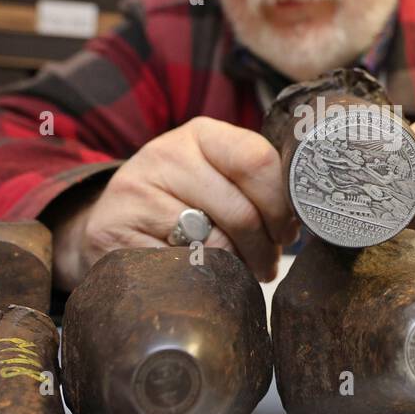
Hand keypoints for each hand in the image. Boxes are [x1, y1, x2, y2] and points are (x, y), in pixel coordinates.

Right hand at [52, 117, 297, 288]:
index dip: (282, 205)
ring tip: (241, 273)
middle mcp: (166, 154)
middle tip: (269, 264)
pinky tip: (202, 276)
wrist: (109, 219)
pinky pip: (179, 266)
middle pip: (241, 210)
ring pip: (214, 242)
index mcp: (200, 135)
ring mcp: (137, 191)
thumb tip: (305, 215)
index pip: (257, 160)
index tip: (289, 232)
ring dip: (238, 268)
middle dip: (265, 247)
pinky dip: (200, 278)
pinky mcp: (115, 230)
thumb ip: (252, 182)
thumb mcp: (212, 175)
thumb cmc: (177, 200)